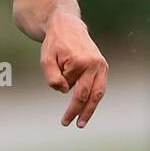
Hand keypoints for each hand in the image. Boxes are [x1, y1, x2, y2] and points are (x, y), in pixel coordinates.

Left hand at [40, 12, 107, 128]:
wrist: (67, 26)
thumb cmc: (55, 44)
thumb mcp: (46, 60)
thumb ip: (53, 78)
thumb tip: (64, 91)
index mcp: (81, 61)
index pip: (70, 86)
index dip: (62, 90)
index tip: (60, 105)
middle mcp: (95, 64)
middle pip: (88, 94)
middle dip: (80, 111)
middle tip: (72, 124)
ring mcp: (101, 65)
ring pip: (98, 93)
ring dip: (91, 109)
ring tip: (82, 122)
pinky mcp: (103, 66)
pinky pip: (99, 87)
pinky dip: (93, 98)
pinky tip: (87, 109)